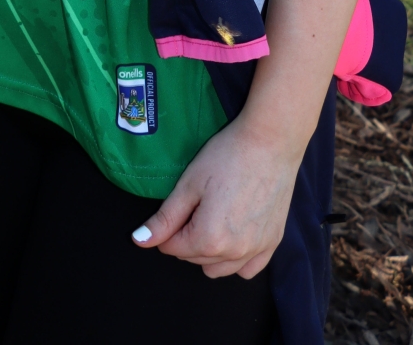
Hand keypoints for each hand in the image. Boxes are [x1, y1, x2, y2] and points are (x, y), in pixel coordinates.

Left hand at [130, 114, 298, 279]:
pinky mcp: (272, 244)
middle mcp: (234, 254)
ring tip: (211, 218)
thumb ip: (164, 218)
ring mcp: (257, 251)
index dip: (167, 228)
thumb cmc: (226, 157)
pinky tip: (233, 235)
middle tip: (194, 205)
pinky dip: (235, 259)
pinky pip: (247, 269)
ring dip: (208, 252)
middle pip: (194, 259)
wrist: (270, 143)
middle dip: (186, 238)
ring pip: (219, 269)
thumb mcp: (188, 184)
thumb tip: (139, 240)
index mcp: (209, 240)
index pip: (172, 248)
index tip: (176, 206)